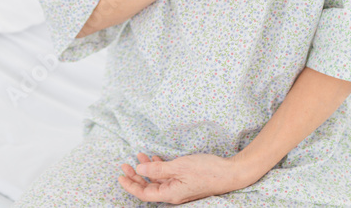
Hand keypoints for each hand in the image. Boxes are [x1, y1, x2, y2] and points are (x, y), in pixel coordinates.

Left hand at [118, 152, 252, 204]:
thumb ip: (158, 170)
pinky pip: (167, 177)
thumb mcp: (178, 167)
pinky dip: (159, 168)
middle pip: (149, 188)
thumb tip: (139, 170)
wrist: (229, 172)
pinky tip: (154, 159)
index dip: (130, 185)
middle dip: (136, 176)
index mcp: (170, 194)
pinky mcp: (185, 181)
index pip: (144, 194)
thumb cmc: (206, 170)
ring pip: (157, 181)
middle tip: (125, 164)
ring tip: (139, 156)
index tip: (120, 175)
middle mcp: (173, 194)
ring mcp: (179, 188)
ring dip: (147, 170)